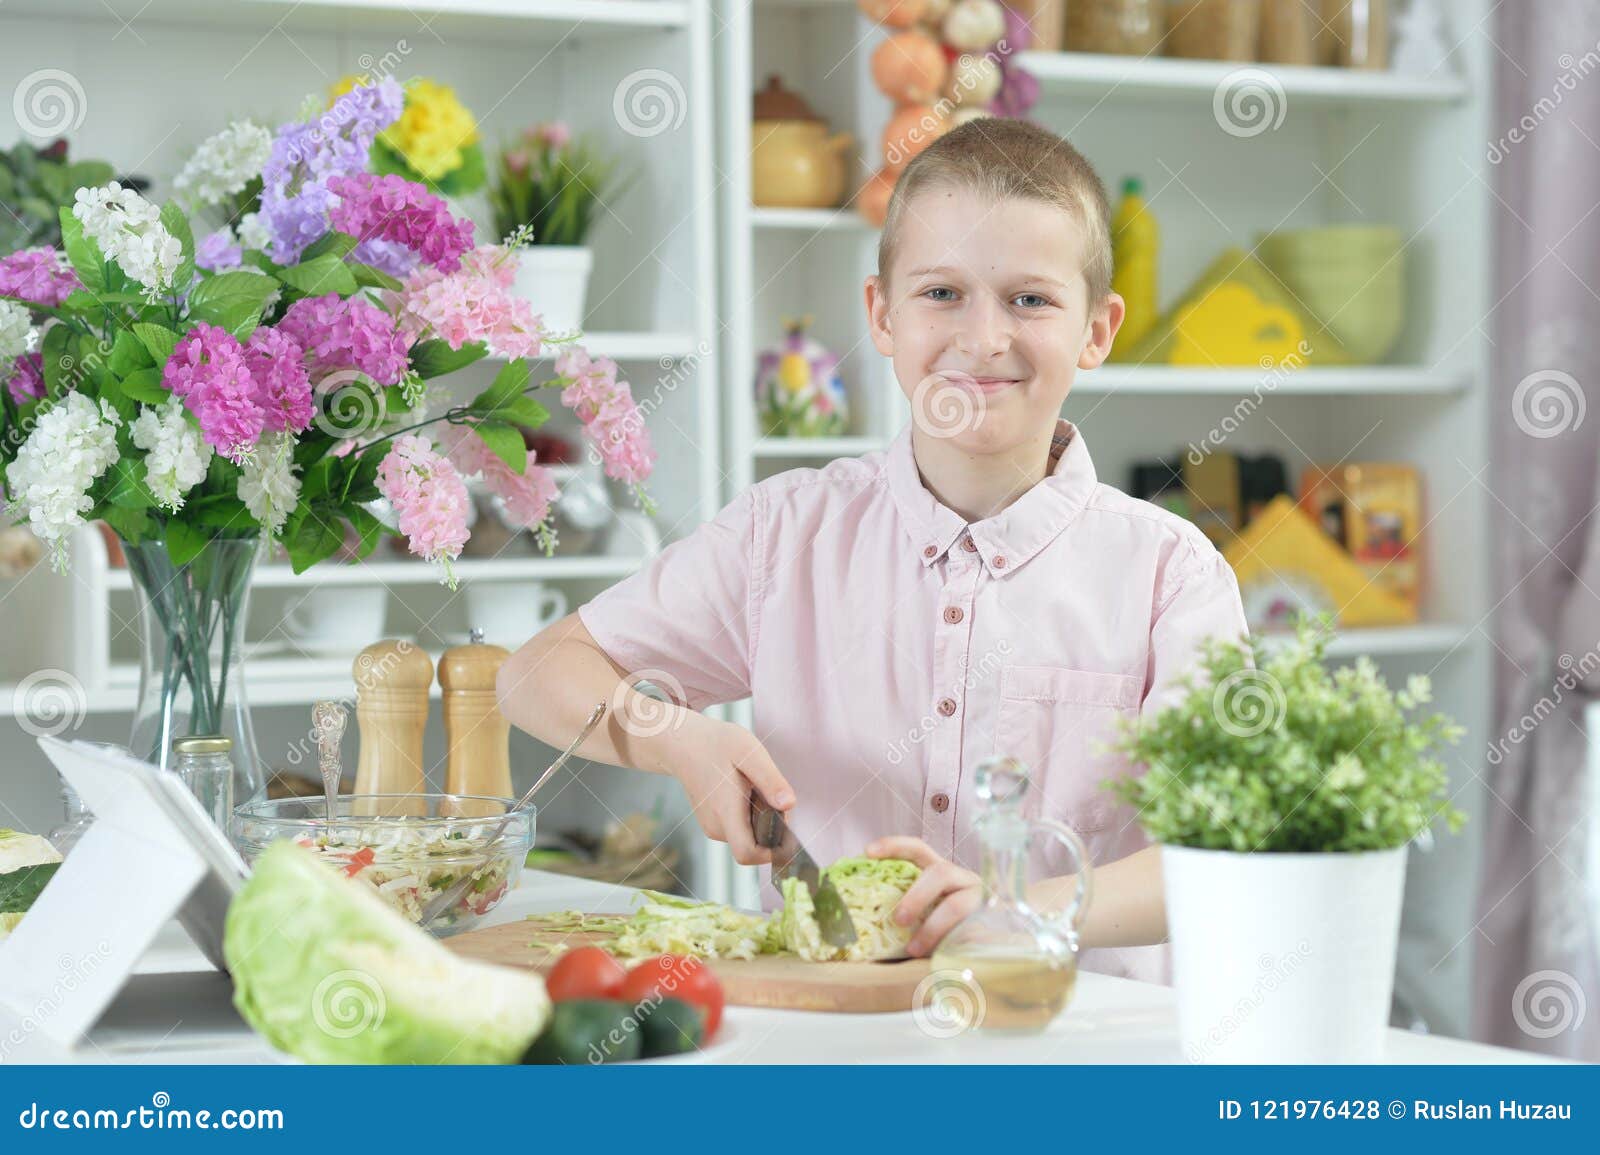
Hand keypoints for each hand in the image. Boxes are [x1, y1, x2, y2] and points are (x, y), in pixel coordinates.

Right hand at [669, 716, 794, 866]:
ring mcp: (712, 827)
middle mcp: (716, 826)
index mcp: (726, 812)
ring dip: (761, 818)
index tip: (785, 829)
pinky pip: (739, 828)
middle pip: (754, 844)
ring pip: (748, 835)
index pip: (748, 853)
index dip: (772, 851)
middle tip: (770, 791)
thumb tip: (789, 805)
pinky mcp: (712, 823)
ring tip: (754, 786)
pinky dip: (749, 814)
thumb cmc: (716, 745)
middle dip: (771, 826)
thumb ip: (770, 781)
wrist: (684, 744)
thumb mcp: (749, 754)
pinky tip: (744, 789)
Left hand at [865, 836, 980, 956]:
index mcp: (939, 871)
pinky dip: (953, 943)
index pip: (918, 849)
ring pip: (957, 906)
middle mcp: (961, 878)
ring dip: (932, 929)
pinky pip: (973, 931)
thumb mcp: (922, 915)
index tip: (867, 852)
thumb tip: (857, 920)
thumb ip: (900, 912)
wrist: (991, 952)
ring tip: (914, 950)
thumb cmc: (944, 931)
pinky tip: (942, 957)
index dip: (894, 846)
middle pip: (940, 873)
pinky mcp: (991, 923)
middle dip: (916, 896)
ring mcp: (978, 899)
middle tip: (899, 921)